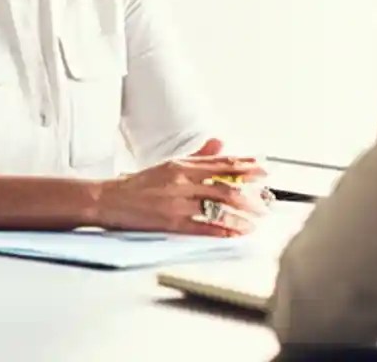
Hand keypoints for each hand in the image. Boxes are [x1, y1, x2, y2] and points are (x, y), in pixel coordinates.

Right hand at [95, 145, 268, 236]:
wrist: (109, 199)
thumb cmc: (140, 184)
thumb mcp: (170, 165)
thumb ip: (198, 156)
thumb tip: (220, 143)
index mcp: (182, 166)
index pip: (221, 164)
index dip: (246, 167)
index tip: (264, 170)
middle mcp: (182, 181)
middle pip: (225, 186)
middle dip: (251, 195)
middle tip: (266, 201)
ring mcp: (177, 202)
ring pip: (217, 207)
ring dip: (242, 214)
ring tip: (257, 220)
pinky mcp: (170, 222)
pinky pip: (203, 226)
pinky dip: (223, 230)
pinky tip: (236, 233)